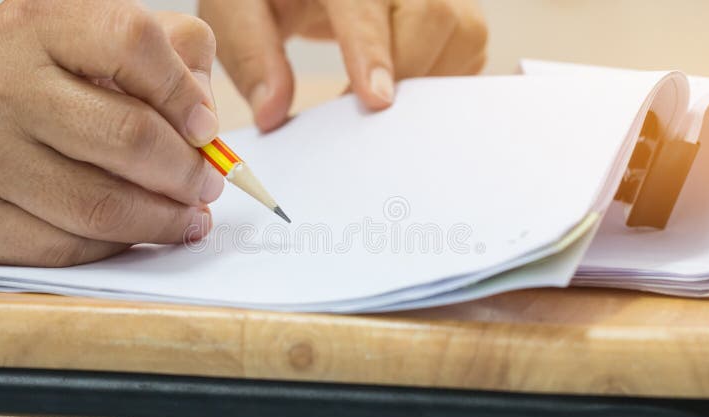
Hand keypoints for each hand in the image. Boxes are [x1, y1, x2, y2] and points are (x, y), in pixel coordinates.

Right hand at [0, 0, 223, 266]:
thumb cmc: (37, 77)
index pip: (132, 43)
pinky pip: (70, 247)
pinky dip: (120, 244)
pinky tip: (139, 231)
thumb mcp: (93, 38)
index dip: (184, 92)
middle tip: (208, 184)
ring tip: (190, 216)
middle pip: (129, 137)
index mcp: (37, 26)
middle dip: (188, 172)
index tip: (207, 129)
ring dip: (166, 219)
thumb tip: (206, 122)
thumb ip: (168, 55)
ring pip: (104, 207)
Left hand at [199, 0, 486, 130]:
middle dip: (403, 73)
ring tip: (378, 95)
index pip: (364, 5)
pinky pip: (468, 46)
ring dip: (424, 80)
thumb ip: (250, 54)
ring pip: (462, 31)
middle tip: (362, 111)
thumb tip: (272, 113)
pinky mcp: (455, 8)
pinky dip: (437, 78)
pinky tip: (404, 83)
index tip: (376, 98)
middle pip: (432, 15)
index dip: (373, 51)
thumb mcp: (240, 8)